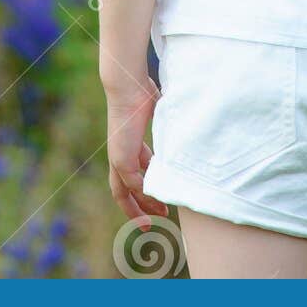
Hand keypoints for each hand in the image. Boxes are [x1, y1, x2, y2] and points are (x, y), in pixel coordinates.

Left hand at [104, 76, 168, 226]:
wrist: (128, 85)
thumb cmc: (142, 91)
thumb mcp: (158, 116)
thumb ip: (167, 128)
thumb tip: (188, 123)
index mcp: (129, 146)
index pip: (136, 174)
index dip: (146, 188)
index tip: (158, 200)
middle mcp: (120, 155)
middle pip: (124, 190)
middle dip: (137, 207)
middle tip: (150, 221)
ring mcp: (118, 158)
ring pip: (127, 191)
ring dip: (141, 206)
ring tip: (156, 218)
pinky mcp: (121, 158)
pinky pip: (133, 184)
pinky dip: (144, 195)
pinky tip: (156, 202)